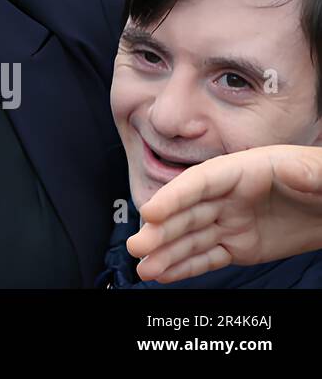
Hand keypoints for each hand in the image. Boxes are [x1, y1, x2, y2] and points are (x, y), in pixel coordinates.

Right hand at [129, 145, 321, 282]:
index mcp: (244, 170)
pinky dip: (185, 266)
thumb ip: (310, 169)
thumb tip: (294, 169)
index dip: (173, 196)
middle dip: (159, 230)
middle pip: (188, 212)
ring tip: (144, 269)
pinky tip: (164, 274)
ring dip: (165, 252)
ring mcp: (232, 221)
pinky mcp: (239, 246)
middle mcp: (230, 195)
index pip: (200, 182)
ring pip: (191, 238)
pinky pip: (208, 257)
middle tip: (137, 247)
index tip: (150, 212)